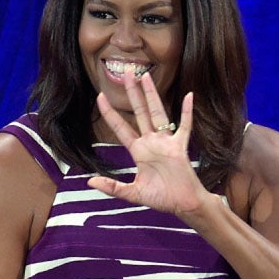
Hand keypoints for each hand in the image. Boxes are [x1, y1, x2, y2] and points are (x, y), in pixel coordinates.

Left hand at [87, 71, 208, 216]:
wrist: (183, 205)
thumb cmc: (160, 198)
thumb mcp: (132, 193)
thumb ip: (112, 187)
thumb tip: (89, 180)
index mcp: (138, 151)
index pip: (120, 127)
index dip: (110, 113)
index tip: (100, 97)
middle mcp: (151, 142)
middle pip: (139, 112)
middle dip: (133, 93)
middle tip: (127, 73)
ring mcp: (166, 142)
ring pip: (158, 113)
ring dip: (152, 95)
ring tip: (146, 76)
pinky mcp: (180, 147)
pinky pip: (184, 126)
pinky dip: (186, 112)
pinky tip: (189, 96)